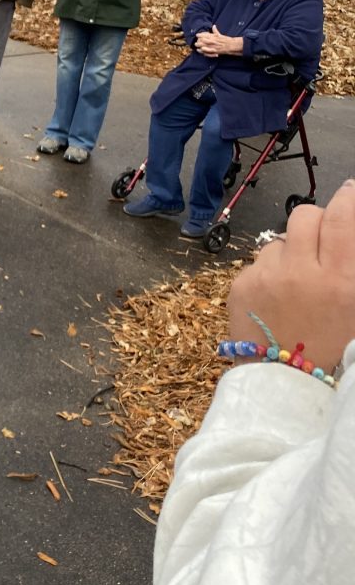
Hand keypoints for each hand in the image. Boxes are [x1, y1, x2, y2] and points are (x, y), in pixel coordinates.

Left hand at [195, 26, 242, 56]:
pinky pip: (207, 52)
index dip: (200, 35)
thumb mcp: (220, 34)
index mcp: (214, 37)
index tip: (197, 35)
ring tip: (196, 46)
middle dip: (199, 41)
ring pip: (204, 47)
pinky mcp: (214, 52)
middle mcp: (213, 42)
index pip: (206, 35)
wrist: (231, 46)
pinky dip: (203, 51)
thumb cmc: (226, 40)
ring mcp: (214, 47)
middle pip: (203, 41)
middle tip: (195, 42)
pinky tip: (200, 51)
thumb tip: (214, 26)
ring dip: (200, 46)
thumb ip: (215, 31)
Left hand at [227, 182, 354, 372]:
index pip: (344, 217)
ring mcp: (268, 277)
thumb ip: (349, 269)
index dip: (349, 198)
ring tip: (300, 280)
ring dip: (293, 250)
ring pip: (281, 239)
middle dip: (317, 220)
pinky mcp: (241, 285)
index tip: (350, 192)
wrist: (286, 391)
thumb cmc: (334, 354)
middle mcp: (304, 274)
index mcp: (344, 282)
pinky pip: (259, 262)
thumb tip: (346, 233)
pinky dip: (270, 272)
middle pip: (307, 215)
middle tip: (322, 239)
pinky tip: (278, 298)